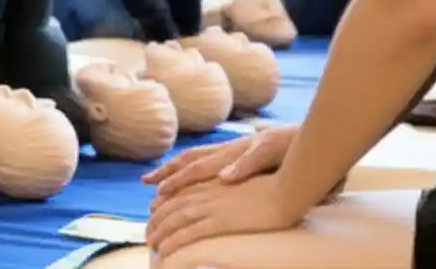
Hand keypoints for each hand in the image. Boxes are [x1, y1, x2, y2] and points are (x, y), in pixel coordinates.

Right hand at [142, 125, 297, 197]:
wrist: (312, 131)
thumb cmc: (294, 144)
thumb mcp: (272, 153)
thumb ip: (248, 163)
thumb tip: (223, 177)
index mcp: (231, 152)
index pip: (196, 168)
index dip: (177, 181)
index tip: (158, 192)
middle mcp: (228, 149)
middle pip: (190, 160)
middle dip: (168, 172)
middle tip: (147, 182)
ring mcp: (234, 147)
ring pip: (198, 157)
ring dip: (177, 167)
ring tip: (162, 175)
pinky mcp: (243, 148)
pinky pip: (210, 157)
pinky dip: (194, 164)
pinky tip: (195, 170)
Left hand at [145, 174, 303, 255]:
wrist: (287, 189)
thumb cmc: (272, 188)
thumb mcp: (243, 185)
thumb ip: (226, 192)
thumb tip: (221, 199)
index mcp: (212, 184)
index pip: (180, 193)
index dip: (164, 204)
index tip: (154, 213)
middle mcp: (207, 194)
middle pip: (172, 206)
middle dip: (156, 220)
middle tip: (148, 234)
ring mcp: (212, 207)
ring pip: (175, 220)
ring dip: (160, 233)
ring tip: (151, 244)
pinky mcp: (220, 222)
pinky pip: (190, 234)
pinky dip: (174, 243)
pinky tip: (165, 252)